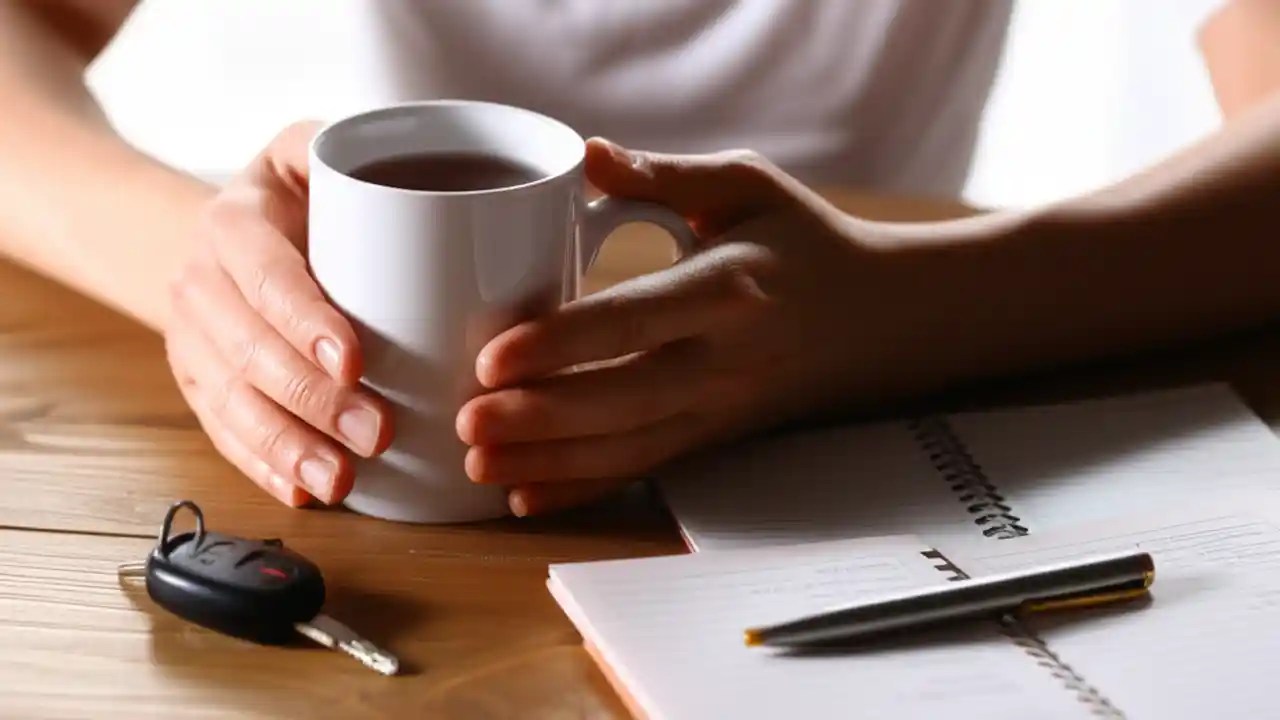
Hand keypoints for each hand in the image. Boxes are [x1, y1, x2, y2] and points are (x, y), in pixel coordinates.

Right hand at [166, 123, 392, 506]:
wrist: (225, 236)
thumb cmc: (292, 197)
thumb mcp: (304, 152)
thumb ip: (340, 145)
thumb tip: (394, 160)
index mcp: (231, 225)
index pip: (267, 277)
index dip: (306, 322)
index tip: (355, 361)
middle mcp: (200, 284)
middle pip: (252, 351)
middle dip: (313, 400)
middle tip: (375, 432)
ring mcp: (193, 341)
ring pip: (233, 402)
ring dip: (288, 446)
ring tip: (341, 480)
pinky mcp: (197, 383)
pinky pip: (222, 432)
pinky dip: (262, 465)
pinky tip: (302, 490)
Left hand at [458, 139, 956, 515]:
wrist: (880, 318)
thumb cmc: (804, 241)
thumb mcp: (749, 185)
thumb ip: (666, 172)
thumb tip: (586, 154)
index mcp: (730, 288)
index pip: (638, 319)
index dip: (564, 343)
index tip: (495, 355)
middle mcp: (726, 359)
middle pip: (627, 399)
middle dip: (543, 417)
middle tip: (467, 421)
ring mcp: (721, 408)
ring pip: (631, 447)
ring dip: (553, 462)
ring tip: (479, 466)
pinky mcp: (715, 436)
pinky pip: (646, 470)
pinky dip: (587, 488)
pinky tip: (529, 496)